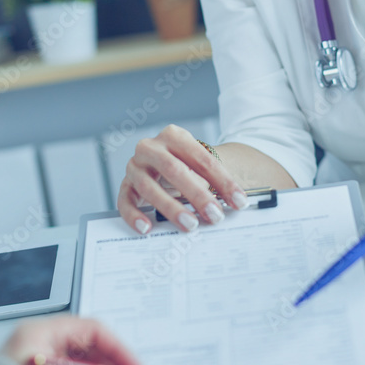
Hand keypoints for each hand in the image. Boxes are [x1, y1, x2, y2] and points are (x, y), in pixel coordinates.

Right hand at [117, 124, 248, 234]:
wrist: (165, 164)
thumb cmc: (187, 166)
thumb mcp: (201, 167)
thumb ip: (216, 182)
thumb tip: (237, 204)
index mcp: (174, 136)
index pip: (202, 159)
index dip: (223, 181)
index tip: (239, 201)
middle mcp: (150, 147)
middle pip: (174, 170)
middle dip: (197, 195)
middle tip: (215, 215)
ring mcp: (135, 166)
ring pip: (150, 188)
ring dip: (172, 208)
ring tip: (190, 225)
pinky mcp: (125, 185)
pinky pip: (125, 201)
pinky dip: (134, 216)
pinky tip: (147, 228)